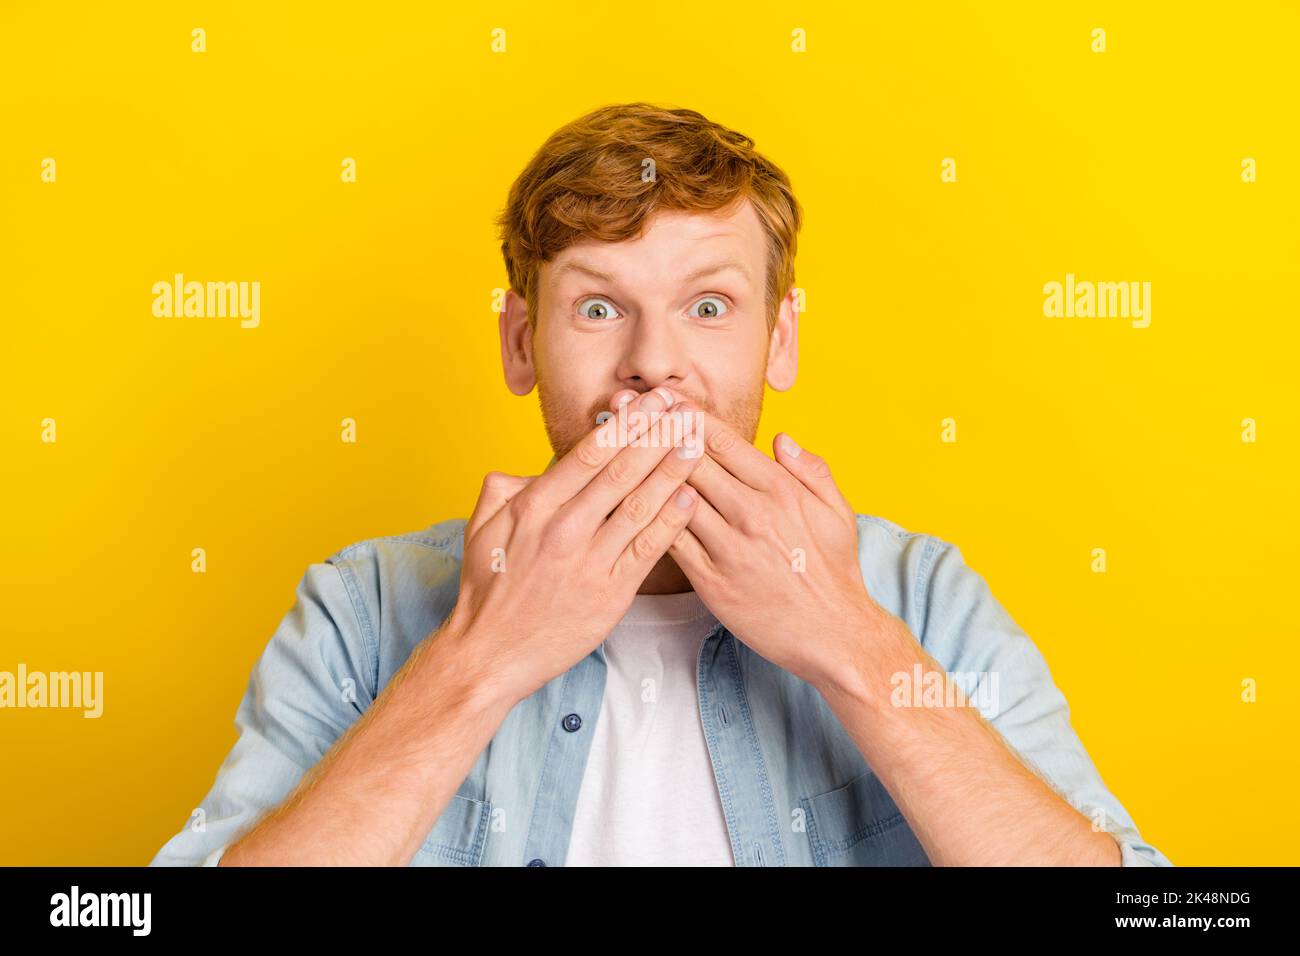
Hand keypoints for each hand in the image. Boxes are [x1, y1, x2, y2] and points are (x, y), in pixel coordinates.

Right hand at [443, 387, 705, 704]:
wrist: (490, 653)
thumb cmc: (487, 589)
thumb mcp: (480, 527)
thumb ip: (505, 488)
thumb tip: (533, 466)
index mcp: (533, 507)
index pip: (589, 454)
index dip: (626, 424)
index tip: (652, 402)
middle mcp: (563, 529)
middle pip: (620, 472)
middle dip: (657, 435)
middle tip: (686, 409)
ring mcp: (588, 562)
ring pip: (639, 506)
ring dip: (672, 470)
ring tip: (697, 442)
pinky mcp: (609, 594)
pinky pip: (647, 550)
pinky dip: (670, 521)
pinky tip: (690, 496)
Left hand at [604, 394, 888, 689]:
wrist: (832, 634)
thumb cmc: (832, 572)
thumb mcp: (836, 512)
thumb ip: (811, 469)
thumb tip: (781, 439)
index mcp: (779, 489)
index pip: (724, 440)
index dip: (689, 414)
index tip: (663, 394)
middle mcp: (752, 512)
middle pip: (690, 460)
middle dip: (653, 427)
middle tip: (620, 403)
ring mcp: (729, 547)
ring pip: (673, 496)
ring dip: (640, 467)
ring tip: (609, 443)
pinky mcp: (712, 581)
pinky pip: (670, 542)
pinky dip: (645, 519)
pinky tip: (620, 501)